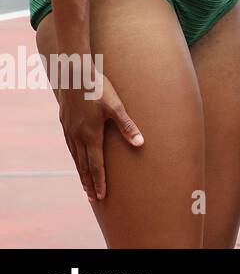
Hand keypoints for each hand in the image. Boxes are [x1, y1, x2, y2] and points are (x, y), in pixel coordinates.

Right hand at [54, 68, 143, 200]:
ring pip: (75, 157)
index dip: (99, 181)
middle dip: (89, 182)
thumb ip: (128, 126)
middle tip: (92, 198)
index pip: (96, 165)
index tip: (101, 196)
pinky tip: (77, 159)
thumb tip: (141, 143)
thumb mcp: (116, 106)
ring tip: (85, 184)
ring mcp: (69, 130)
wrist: (74, 75)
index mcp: (91, 135)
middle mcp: (77, 136)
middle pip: (84, 165)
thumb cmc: (98, 89)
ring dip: (81, 172)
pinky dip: (74, 157)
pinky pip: (69, 146)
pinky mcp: (65, 123)